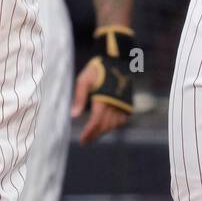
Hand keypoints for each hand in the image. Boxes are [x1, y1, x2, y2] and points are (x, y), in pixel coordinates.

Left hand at [70, 26, 135, 142]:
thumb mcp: (84, 80)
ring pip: (114, 125)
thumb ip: (79, 98)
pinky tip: (106, 126)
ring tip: (94, 134)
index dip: (89, 133)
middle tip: (85, 141)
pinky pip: (122, 120)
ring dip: (104, 131)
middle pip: (105, 126)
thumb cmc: (96, 69)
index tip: (82, 140)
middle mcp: (115, 103)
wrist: (116, 59)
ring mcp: (123, 103)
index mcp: (103, 98)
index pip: (96, 122)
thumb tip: (74, 116)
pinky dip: (114, 126)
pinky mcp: (127, 102)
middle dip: (95, 135)